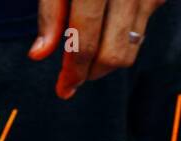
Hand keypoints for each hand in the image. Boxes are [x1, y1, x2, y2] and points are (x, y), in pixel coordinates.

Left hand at [29, 0, 166, 99]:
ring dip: (107, 58)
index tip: (64, 89)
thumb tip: (39, 54)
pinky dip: (122, 37)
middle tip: (74, 71)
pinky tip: (107, 24)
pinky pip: (141, 30)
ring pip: (131, 49)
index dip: (72, 71)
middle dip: (92, 72)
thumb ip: (50, 12)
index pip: (85, 43)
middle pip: (114, 55)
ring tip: (88, 48)